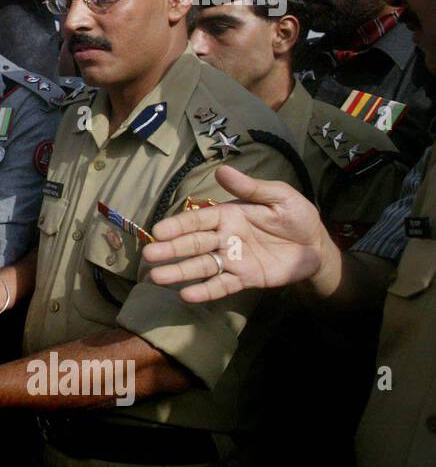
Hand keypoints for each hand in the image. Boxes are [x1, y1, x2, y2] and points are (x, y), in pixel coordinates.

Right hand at [142, 165, 331, 303]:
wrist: (317, 248)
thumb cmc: (297, 217)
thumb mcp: (280, 197)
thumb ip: (251, 188)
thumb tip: (221, 170)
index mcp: (229, 215)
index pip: (198, 220)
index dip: (178, 225)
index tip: (158, 231)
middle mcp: (224, 238)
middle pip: (193, 244)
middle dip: (170, 249)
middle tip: (149, 256)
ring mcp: (233, 260)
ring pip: (201, 266)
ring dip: (179, 272)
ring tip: (157, 278)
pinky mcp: (244, 279)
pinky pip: (222, 286)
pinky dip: (205, 291)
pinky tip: (187, 296)